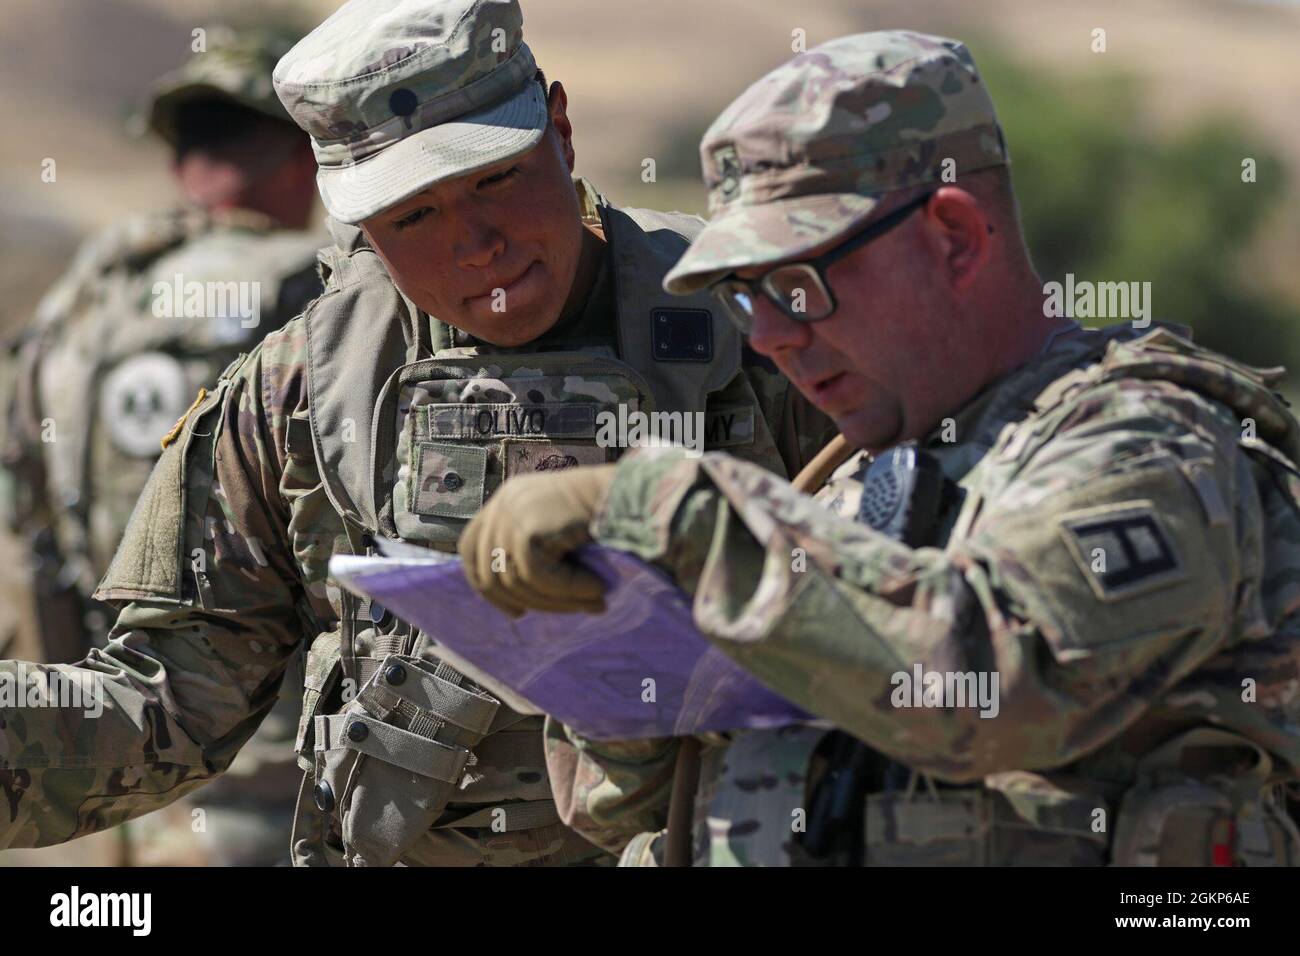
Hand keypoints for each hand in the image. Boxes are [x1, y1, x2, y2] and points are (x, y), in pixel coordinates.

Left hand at [459, 464, 616, 617]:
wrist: (638, 493)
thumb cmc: (607, 515)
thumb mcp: (558, 532)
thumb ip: (532, 556)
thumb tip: (515, 607)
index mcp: (505, 500)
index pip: (471, 548)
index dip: (487, 587)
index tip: (517, 612)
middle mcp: (503, 502)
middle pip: (491, 574)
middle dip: (534, 602)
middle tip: (573, 609)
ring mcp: (513, 512)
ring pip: (517, 582)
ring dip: (559, 600)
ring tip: (595, 599)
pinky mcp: (528, 528)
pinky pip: (539, 578)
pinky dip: (569, 590)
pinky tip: (598, 587)